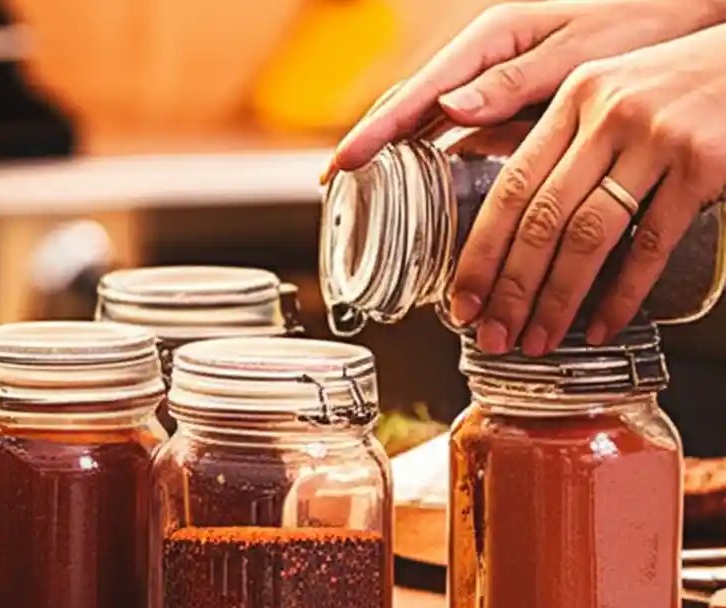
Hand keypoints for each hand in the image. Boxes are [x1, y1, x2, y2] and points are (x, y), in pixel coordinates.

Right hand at [326, 0, 725, 177]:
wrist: (683, 13)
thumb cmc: (641, 23)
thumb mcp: (580, 53)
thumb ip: (515, 81)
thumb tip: (451, 108)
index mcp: (492, 39)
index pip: (417, 92)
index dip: (375, 131)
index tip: (342, 163)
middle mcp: (483, 56)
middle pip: (408, 102)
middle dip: (367, 142)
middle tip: (331, 181)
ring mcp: (491, 74)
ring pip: (425, 115)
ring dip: (390, 149)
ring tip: (357, 184)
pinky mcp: (506, 93)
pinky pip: (454, 123)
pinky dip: (427, 149)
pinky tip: (414, 175)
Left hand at [456, 24, 725, 354]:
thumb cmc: (675, 86)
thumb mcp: (607, 92)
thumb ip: (557, 141)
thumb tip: (502, 212)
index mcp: (574, 100)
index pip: (511, 188)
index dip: (481, 252)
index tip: (462, 301)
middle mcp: (608, 116)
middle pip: (542, 219)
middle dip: (511, 289)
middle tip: (493, 334)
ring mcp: (657, 140)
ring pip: (589, 236)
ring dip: (557, 300)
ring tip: (539, 339)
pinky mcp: (705, 164)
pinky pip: (652, 245)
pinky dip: (622, 294)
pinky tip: (602, 325)